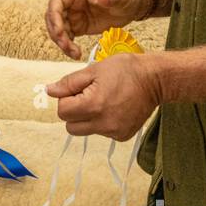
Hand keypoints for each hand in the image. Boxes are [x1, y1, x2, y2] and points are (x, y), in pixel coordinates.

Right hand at [45, 0, 153, 59]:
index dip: (54, 17)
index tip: (60, 31)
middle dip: (57, 33)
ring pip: (58, 30)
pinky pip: (67, 37)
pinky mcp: (78, 27)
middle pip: (53, 18)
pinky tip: (76, 54)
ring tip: (74, 54)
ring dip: (62, 42)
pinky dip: (68, 46)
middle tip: (66, 46)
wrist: (133, 5)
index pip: (57, 2)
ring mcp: (74, 16)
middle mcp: (72, 4)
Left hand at [46, 54, 161, 140]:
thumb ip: (69, 83)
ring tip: (102, 101)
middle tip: (87, 96)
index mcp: (93, 105)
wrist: (155, 80)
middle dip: (73, 111)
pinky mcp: (122, 136)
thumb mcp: (94, 70)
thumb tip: (49, 91)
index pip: (62, 111)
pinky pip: (101, 132)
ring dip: (87, 118)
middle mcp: (103, 123)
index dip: (66, 99)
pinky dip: (101, 122)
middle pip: (70, 126)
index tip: (78, 90)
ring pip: (85, 130)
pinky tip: (113, 108)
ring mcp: (113, 132)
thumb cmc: (125, 70)